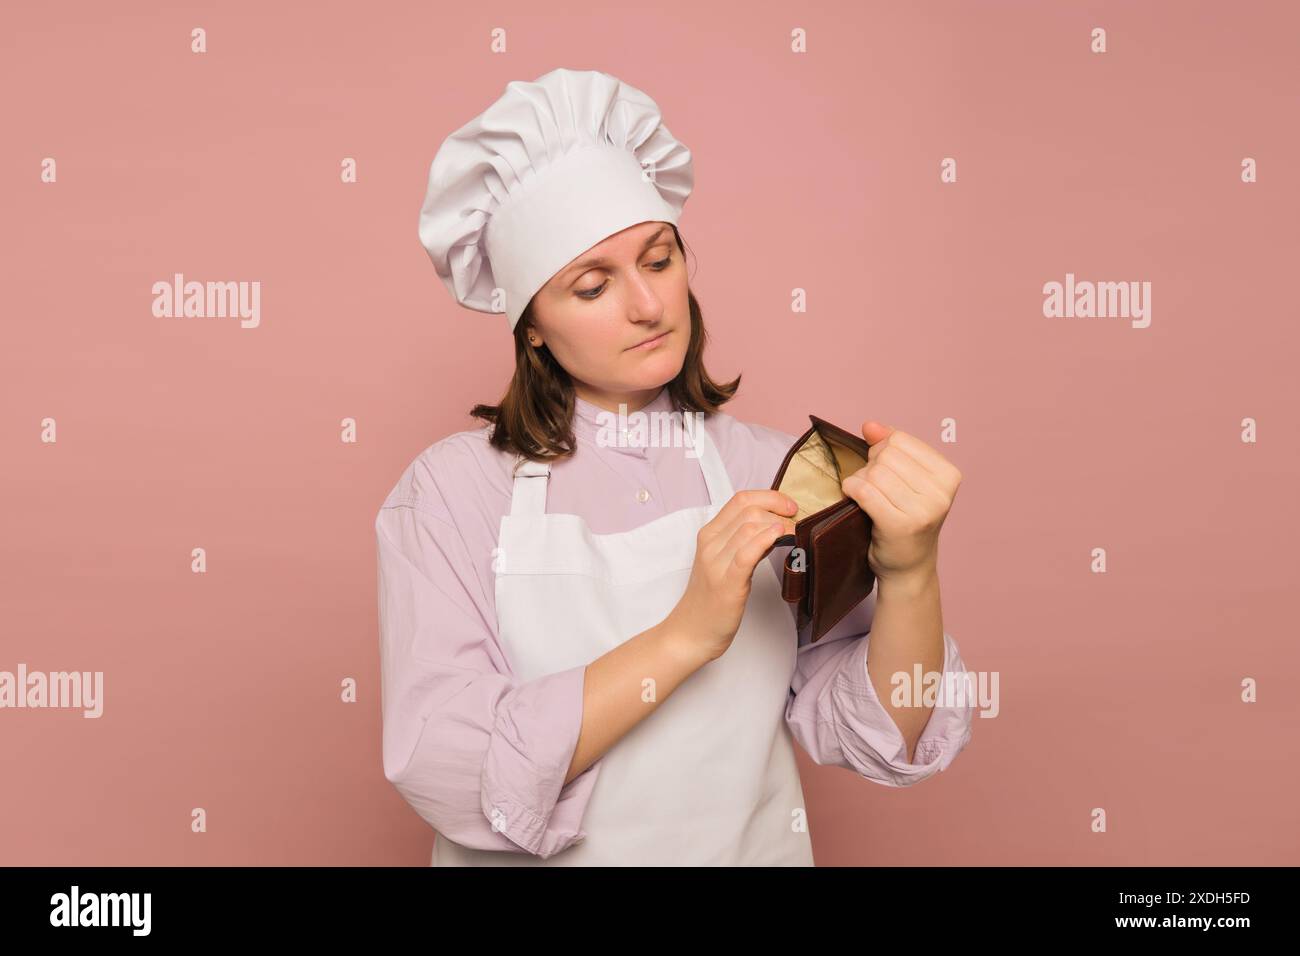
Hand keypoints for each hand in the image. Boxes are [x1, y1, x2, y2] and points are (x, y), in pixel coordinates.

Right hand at [664, 490, 797, 662]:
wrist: (690, 633)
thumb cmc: (710, 600)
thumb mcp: (723, 562)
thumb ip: (743, 542)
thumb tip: (775, 526)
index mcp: (709, 535)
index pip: (740, 499)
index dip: (770, 497)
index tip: (789, 506)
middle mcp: (710, 544)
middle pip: (748, 509)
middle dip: (779, 510)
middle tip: (798, 523)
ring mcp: (716, 563)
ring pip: (750, 526)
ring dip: (780, 525)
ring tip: (795, 534)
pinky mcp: (727, 583)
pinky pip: (747, 552)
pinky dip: (766, 539)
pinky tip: (780, 537)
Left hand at [839, 421, 961, 581]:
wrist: (908, 566)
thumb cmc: (906, 518)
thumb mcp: (907, 478)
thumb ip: (890, 446)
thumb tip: (870, 425)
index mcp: (949, 475)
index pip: (900, 440)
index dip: (882, 450)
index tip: (886, 471)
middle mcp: (941, 493)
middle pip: (886, 455)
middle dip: (871, 466)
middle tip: (876, 488)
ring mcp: (922, 511)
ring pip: (874, 472)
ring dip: (861, 481)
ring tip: (869, 498)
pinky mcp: (899, 525)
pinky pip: (864, 490)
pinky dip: (851, 490)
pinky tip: (855, 500)